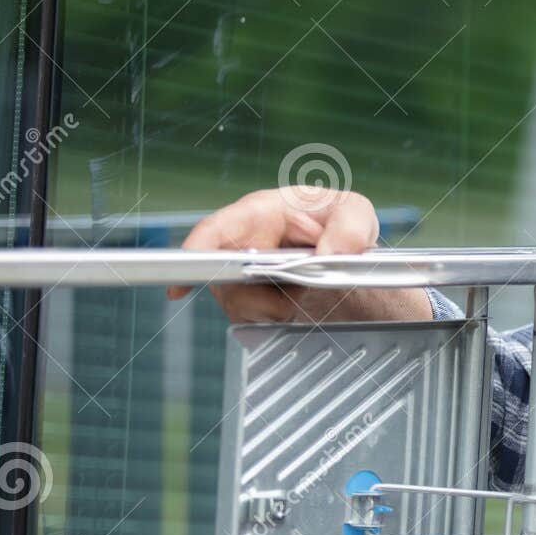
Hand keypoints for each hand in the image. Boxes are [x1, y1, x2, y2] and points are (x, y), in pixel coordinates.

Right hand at [165, 187, 431, 323]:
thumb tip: (331, 252)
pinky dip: (278, 321)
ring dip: (273, 310)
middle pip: (222, 278)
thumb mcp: (355, 213)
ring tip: (305, 295)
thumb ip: (350, 227)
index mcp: (259, 214)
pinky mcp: (256, 303)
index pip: (214, 231)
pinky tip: (300, 309)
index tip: (180, 283)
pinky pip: (254, 321)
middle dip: (254, 296)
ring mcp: (247, 277)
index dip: (194, 254)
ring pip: (239, 305)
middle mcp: (244, 246)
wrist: (353, 259)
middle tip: (291, 299)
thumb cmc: (342, 224)